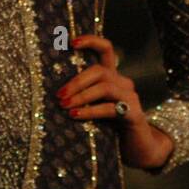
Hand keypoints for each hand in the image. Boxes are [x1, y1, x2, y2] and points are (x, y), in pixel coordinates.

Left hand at [60, 34, 172, 170]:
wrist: (137, 148)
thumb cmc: (108, 125)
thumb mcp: (91, 106)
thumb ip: (78, 95)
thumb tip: (52, 92)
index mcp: (112, 76)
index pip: (106, 50)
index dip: (91, 41)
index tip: (71, 42)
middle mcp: (123, 83)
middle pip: (100, 70)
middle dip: (76, 81)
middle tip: (59, 95)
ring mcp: (130, 98)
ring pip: (105, 87)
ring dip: (81, 96)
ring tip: (65, 106)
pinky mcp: (134, 114)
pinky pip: (111, 108)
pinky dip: (91, 111)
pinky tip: (76, 115)